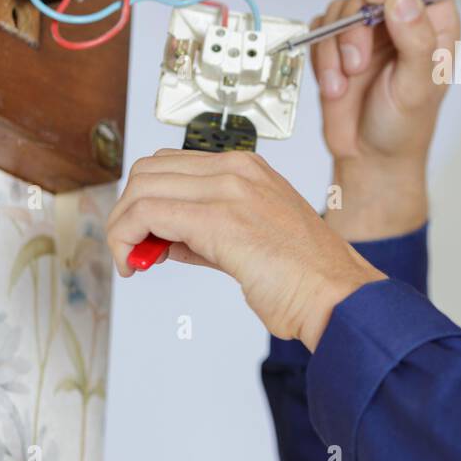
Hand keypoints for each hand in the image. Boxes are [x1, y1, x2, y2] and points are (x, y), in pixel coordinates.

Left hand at [105, 148, 385, 347]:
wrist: (336, 295)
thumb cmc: (307, 278)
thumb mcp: (253, 239)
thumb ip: (208, 233)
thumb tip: (168, 240)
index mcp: (249, 169)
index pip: (173, 165)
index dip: (147, 198)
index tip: (145, 234)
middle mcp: (237, 169)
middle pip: (150, 169)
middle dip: (129, 209)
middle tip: (133, 248)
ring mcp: (228, 189)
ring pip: (142, 187)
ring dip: (124, 225)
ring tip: (135, 259)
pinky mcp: (216, 218)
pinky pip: (147, 215)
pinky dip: (127, 238)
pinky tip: (137, 264)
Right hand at [310, 0, 460, 238]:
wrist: (369, 157)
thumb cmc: (405, 126)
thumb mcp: (418, 86)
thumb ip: (415, 40)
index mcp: (435, 21)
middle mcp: (402, 17)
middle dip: (358, 20)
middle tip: (358, 61)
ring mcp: (369, 28)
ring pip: (343, 5)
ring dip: (338, 44)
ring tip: (347, 81)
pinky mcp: (339, 41)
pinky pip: (321, 28)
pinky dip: (323, 57)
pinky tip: (336, 86)